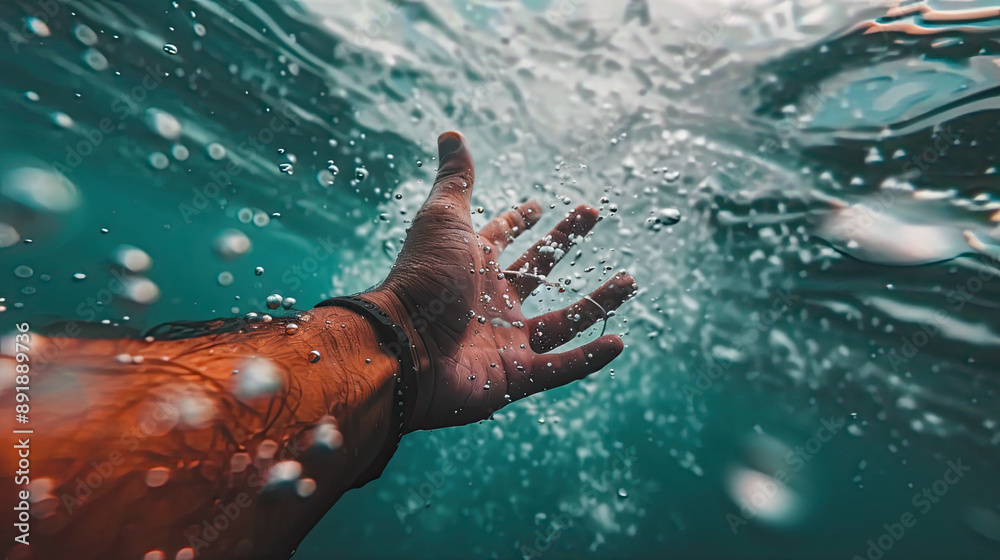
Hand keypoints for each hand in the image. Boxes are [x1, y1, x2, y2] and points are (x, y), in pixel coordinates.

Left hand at [362, 132, 636, 431]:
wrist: (405, 350)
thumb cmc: (423, 280)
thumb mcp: (443, 220)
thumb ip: (456, 181)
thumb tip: (451, 133)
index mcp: (473, 263)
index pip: (501, 235)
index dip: (519, 219)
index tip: (538, 205)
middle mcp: (491, 301)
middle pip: (538, 270)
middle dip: (565, 243)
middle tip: (595, 215)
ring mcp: (505, 340)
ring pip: (562, 321)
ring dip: (595, 303)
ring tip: (629, 280)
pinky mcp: (515, 375)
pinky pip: (560, 368)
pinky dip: (589, 358)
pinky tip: (619, 342)